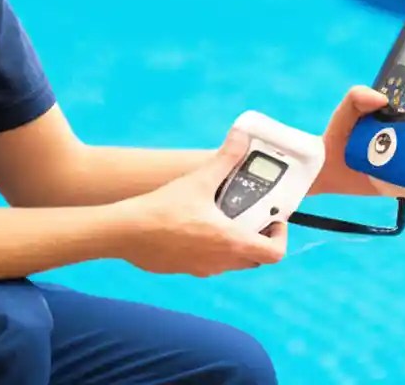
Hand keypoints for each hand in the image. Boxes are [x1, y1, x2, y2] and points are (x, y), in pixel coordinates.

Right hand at [116, 129, 287, 276]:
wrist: (124, 232)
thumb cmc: (163, 208)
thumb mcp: (199, 180)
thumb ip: (225, 158)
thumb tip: (242, 136)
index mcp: (231, 242)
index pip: (274, 253)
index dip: (280, 237)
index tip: (271, 219)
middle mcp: (220, 261)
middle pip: (254, 259)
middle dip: (258, 238)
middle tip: (250, 215)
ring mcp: (201, 268)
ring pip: (230, 262)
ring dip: (234, 244)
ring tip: (222, 216)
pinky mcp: (182, 269)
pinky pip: (206, 263)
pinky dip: (209, 248)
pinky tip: (193, 226)